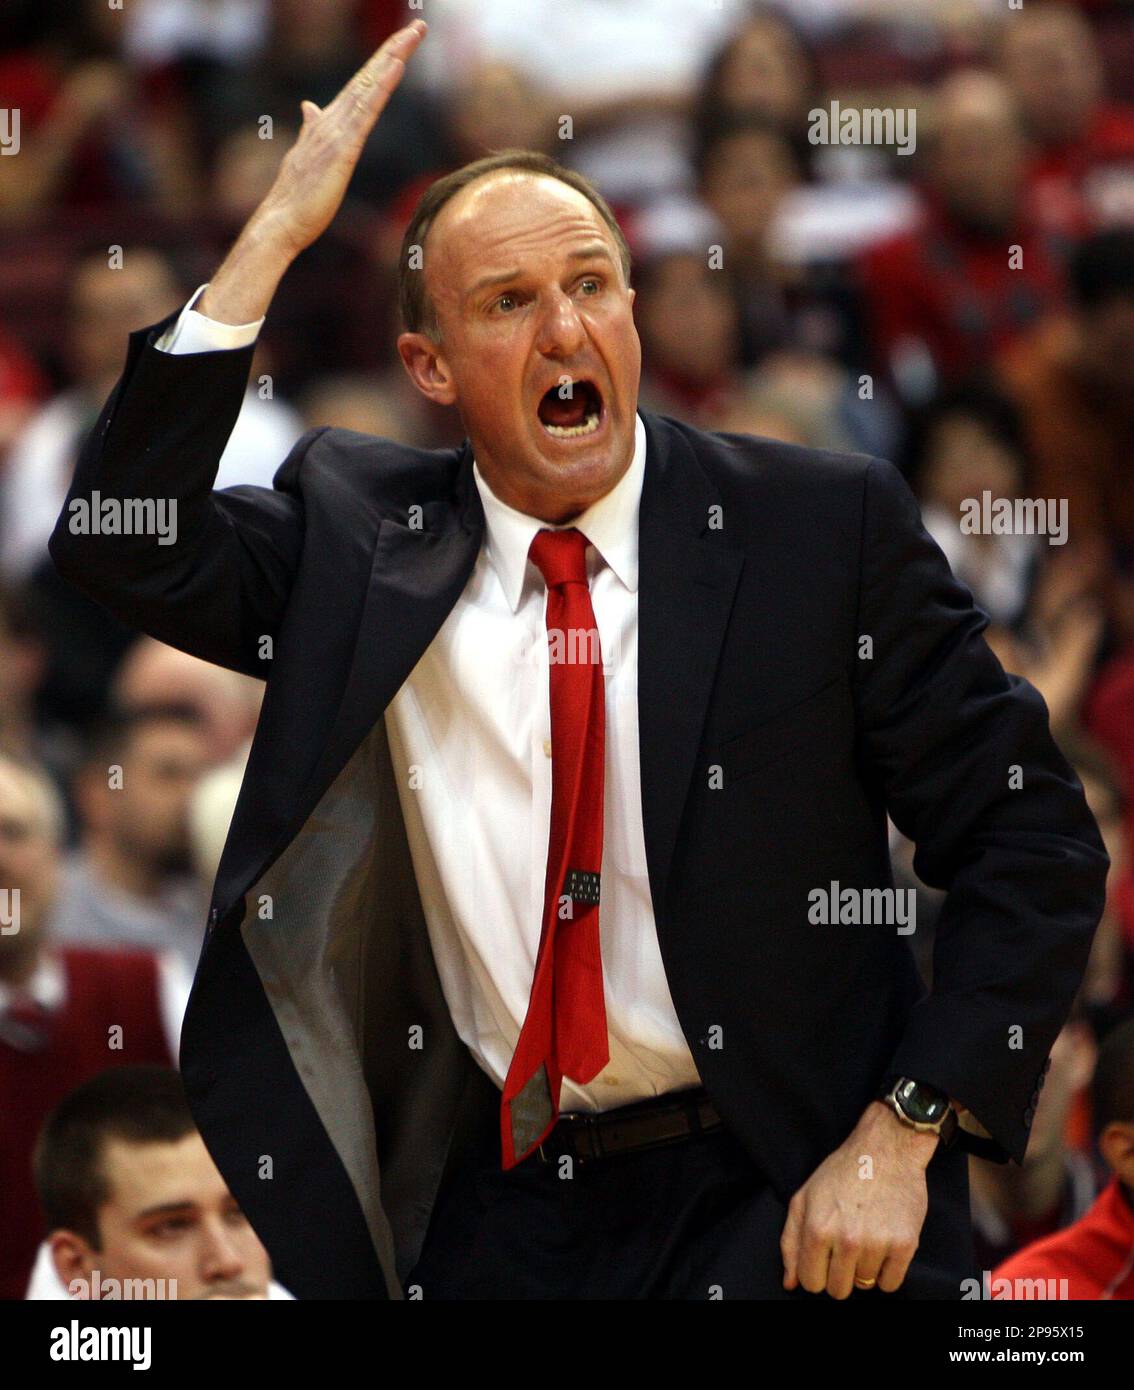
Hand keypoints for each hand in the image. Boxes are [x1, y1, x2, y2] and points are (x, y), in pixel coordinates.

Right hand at [199, 20, 426, 324]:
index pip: (360, 86)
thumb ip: (310, 130)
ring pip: (369, 87)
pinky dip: (381, 88)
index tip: (401, 45)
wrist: (281, 222)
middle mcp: (331, 120)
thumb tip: (309, 107)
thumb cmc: (296, 199)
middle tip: (419, 26)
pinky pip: (367, 112)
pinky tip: (396, 68)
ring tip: (413, 35)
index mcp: (326, 123)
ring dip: (392, 59)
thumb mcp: (307, 157)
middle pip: (368, 77)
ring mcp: (336, 132)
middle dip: (393, 50)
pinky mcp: (343, 149)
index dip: (380, 64)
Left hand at [780, 1101, 935, 1297]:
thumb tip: (790, 1283)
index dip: (816, 1273)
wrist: (886, 1148)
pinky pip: (891, 1284)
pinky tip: (883, 1246)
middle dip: (840, 1274)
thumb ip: (791, 1241)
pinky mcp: (905, 1245)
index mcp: (817, 1229)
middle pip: (839, 1290)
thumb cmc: (842, 1171)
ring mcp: (877, 1243)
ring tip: (866, 1236)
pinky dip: (886, 1272)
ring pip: (865, 1286)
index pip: (811, 1283)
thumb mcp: (804, 1197)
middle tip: (846, 1246)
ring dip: (864, 1268)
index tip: (823, 1258)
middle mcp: (847, 1240)